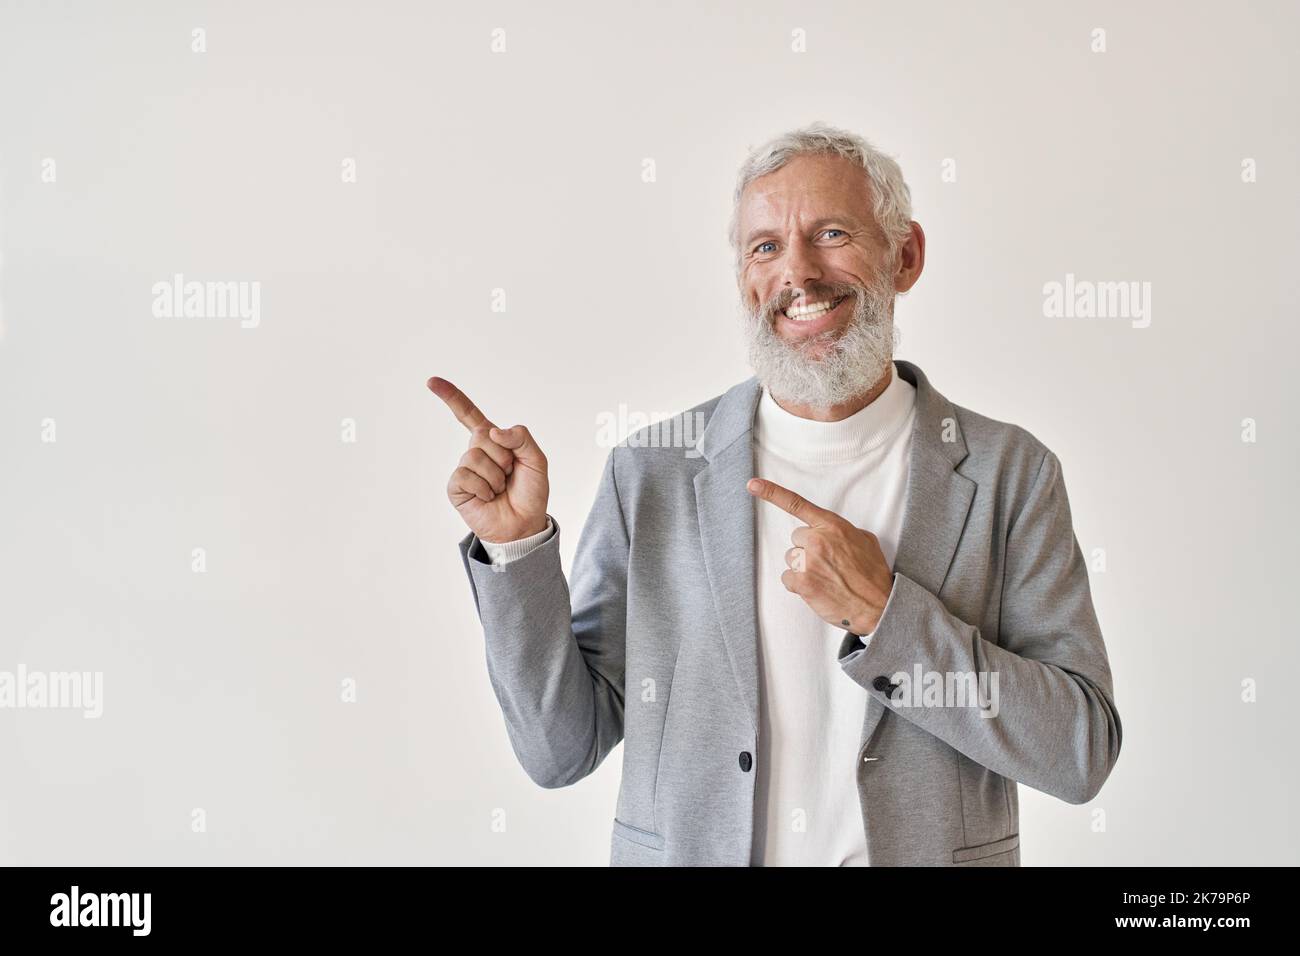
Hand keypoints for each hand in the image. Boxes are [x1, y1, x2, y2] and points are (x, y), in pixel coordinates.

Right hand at [428, 376, 549, 543]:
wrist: (524, 525)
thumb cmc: (530, 493)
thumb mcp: (536, 460)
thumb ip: (521, 438)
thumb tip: (493, 431)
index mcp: (493, 441)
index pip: (469, 415)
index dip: (451, 397)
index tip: (431, 382)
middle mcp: (476, 452)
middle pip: (482, 435)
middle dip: (504, 456)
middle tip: (510, 475)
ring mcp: (464, 469)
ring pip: (475, 456)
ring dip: (495, 476)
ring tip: (500, 489)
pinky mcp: (456, 487)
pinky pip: (466, 476)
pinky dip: (483, 488)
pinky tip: (488, 497)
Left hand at [747, 477, 894, 635]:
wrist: (879, 605)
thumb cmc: (872, 574)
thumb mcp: (865, 540)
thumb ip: (841, 531)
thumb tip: (830, 533)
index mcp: (833, 526)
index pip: (797, 504)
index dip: (772, 493)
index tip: (753, 485)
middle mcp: (818, 540)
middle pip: (796, 539)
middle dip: (808, 549)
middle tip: (828, 563)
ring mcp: (809, 562)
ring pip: (792, 559)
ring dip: (804, 568)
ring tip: (826, 578)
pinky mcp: (802, 582)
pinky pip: (787, 578)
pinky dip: (799, 585)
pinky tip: (817, 588)